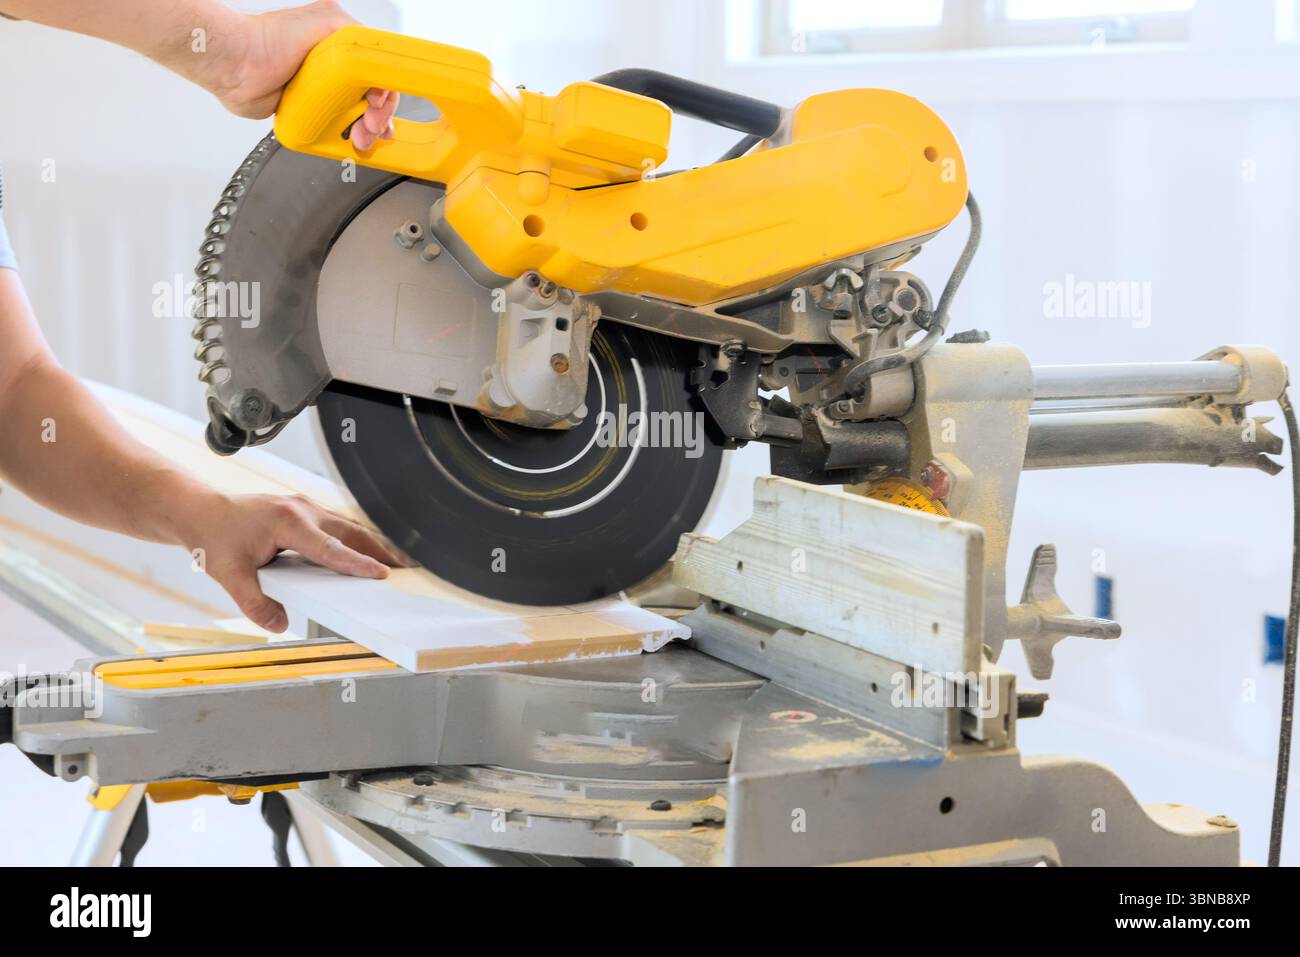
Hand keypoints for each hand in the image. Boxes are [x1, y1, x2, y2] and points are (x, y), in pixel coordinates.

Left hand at [186, 492, 402, 632]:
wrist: (202, 511)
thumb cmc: (214, 538)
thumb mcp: (229, 575)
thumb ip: (255, 603)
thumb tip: (280, 625)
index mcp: (287, 523)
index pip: (330, 549)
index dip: (357, 563)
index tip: (381, 575)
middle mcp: (301, 510)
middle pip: (351, 533)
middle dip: (381, 551)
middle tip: (407, 570)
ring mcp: (305, 507)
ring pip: (349, 526)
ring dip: (373, 543)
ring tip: (398, 563)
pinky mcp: (305, 510)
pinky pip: (339, 525)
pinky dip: (358, 538)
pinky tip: (370, 550)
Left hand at [213, 0, 398, 143]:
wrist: (235, 64)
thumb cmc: (267, 40)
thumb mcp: (324, 21)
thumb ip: (355, 31)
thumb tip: (379, 50)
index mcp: (342, 45)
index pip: (379, 70)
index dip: (386, 90)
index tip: (379, 103)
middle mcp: (335, 67)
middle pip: (371, 96)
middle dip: (378, 115)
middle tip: (373, 127)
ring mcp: (322, 90)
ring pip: (356, 115)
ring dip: (365, 129)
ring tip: (361, 137)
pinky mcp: (308, 110)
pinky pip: (333, 127)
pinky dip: (343, 137)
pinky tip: (346, 140)